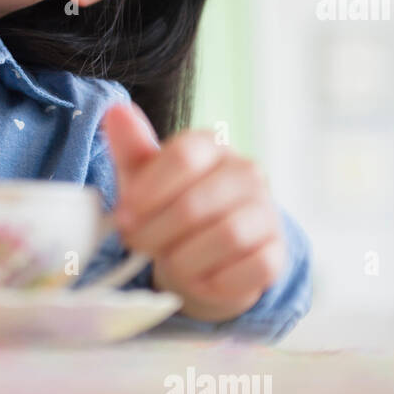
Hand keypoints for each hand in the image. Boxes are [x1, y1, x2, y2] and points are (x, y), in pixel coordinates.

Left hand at [100, 102, 287, 322]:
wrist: (207, 256)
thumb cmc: (169, 210)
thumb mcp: (144, 179)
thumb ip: (131, 148)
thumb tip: (116, 111)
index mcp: (211, 146)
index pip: (184, 156)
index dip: (147, 191)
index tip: (123, 216)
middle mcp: (246, 173)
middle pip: (196, 204)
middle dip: (156, 232)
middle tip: (137, 245)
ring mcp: (267, 212)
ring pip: (225, 238)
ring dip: (185, 260)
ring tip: (169, 263)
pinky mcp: (277, 253)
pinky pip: (250, 269)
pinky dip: (216, 281)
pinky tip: (200, 279)